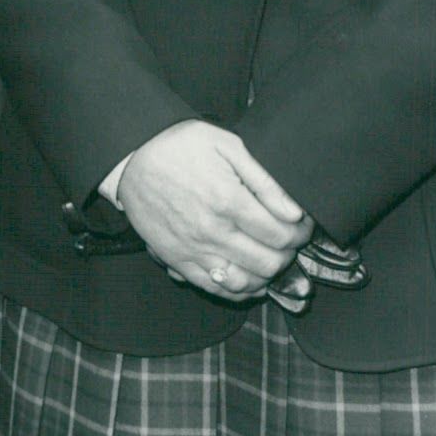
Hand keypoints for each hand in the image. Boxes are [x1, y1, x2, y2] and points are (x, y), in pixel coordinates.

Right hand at [118, 121, 312, 300]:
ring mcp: (194, 250)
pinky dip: (239, 290)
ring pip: (246, 283)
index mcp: (228, 200)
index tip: (304, 225)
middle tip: (290, 240)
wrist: (131, 156)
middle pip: (270, 263)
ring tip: (271, 257)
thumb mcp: (227, 145)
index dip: (302, 233)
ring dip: (267, 275)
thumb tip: (294, 211)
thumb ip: (264, 180)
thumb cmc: (179, 145)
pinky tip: (249, 277)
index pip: (282, 234)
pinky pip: (215, 289)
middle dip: (289, 254)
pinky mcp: (177, 260)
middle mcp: (212, 232)